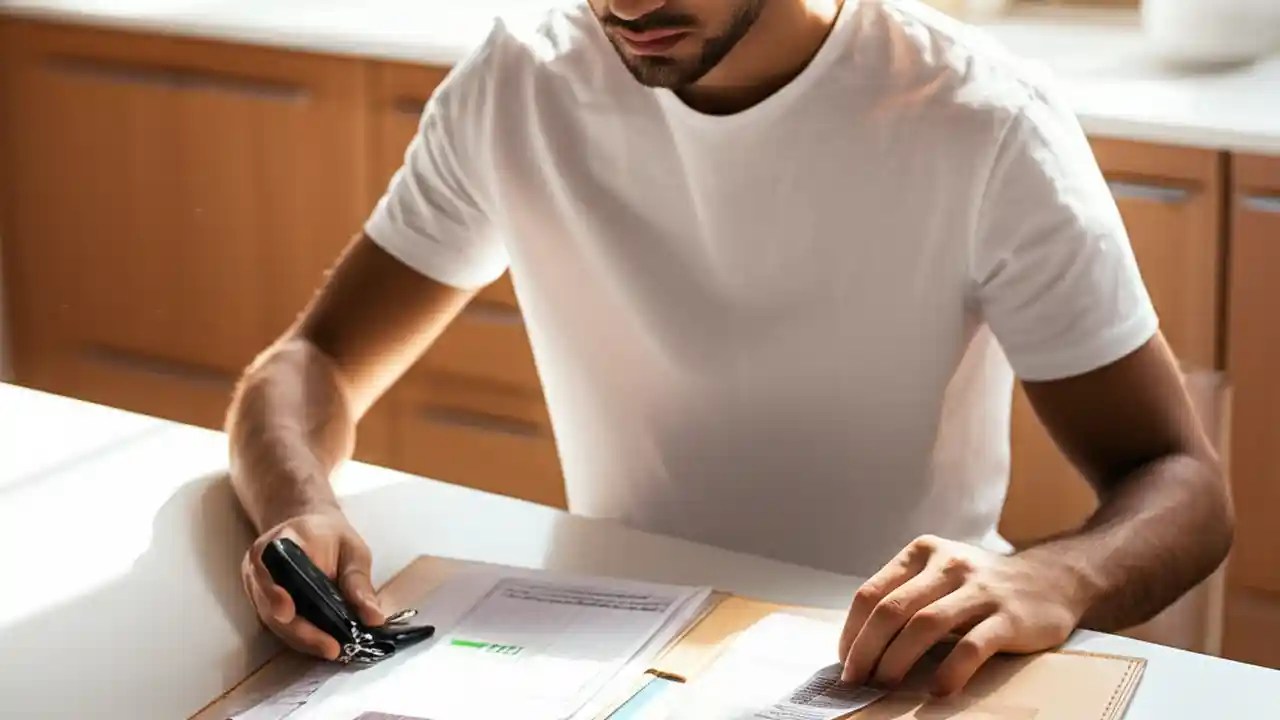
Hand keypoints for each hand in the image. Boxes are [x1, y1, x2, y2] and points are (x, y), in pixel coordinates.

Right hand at [241, 509, 384, 659]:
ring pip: (273, 620)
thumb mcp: (353, 550)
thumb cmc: (332, 536)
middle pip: (271, 603)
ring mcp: (257, 585)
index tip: (287, 613)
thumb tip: (373, 618)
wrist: (308, 527)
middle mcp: (260, 565)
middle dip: (300, 630)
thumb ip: (358, 581)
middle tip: (330, 647)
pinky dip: (298, 637)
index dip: (274, 592)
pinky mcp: (261, 603)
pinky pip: (277, 624)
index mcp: (282, 541)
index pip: (270, 566)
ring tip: (330, 650)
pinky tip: (320, 645)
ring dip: (301, 639)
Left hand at [837, 535, 1084, 695]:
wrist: (1052, 579)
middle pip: (891, 610)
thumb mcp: (938, 575)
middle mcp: (947, 564)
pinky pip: (970, 646)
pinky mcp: (1009, 616)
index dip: (852, 632)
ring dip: (897, 661)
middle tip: (857, 681)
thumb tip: (859, 646)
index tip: (845, 663)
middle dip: (867, 651)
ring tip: (885, 687)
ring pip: (924, 625)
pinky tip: (936, 690)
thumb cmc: (980, 585)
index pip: (871, 593)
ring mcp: (980, 589)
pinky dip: (949, 671)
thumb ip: (904, 597)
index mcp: (921, 552)